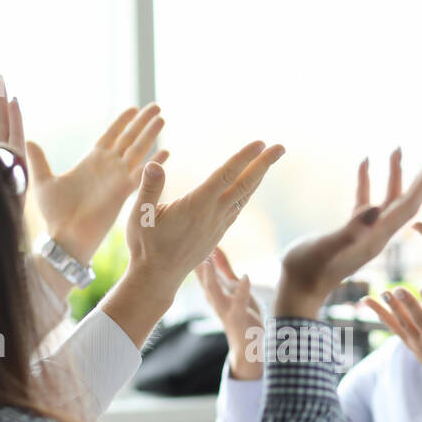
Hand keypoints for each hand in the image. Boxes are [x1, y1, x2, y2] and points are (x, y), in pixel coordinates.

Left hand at [25, 104, 168, 262]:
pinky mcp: (123, 191)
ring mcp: (117, 178)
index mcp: (91, 162)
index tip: (133, 108)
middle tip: (156, 106)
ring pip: (138, 150)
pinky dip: (155, 162)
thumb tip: (26, 140)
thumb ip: (39, 160)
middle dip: (142, 122)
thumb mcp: (42, 180)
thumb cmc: (54, 214)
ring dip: (150, 134)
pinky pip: (142, 172)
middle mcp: (107, 167)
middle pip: (129, 138)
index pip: (110, 136)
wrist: (64, 236)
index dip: (122, 122)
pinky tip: (167, 150)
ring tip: (162, 117)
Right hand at [124, 140, 284, 303]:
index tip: (260, 143)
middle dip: (264, 164)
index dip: (244, 158)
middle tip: (281, 147)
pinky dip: (247, 193)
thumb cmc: (145, 245)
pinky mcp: (217, 233)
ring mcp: (217, 225)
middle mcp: (213, 215)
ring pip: (244, 197)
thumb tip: (154, 163)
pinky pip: (237, 208)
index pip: (225, 176)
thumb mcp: (140, 215)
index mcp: (196, 206)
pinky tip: (250, 186)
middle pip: (244, 185)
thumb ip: (148, 188)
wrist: (157, 278)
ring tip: (269, 161)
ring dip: (258, 177)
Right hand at [195, 247, 263, 379]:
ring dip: (210, 276)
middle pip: (201, 278)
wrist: (249, 345)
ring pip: (213, 292)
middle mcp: (215, 299)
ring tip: (208, 258)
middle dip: (196, 262)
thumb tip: (214, 249)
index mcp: (212, 291)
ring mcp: (225, 309)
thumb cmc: (241, 313)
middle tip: (189, 242)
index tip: (187, 233)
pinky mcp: (239, 317)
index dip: (194, 253)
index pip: (199, 270)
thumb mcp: (231, 287)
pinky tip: (245, 276)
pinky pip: (239, 302)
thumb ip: (223, 269)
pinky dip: (242, 289)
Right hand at [275, 149, 421, 318]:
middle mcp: (377, 235)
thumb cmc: (307, 270)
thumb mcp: (327, 248)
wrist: (297, 290)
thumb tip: (375, 207)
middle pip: (407, 202)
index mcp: (376, 238)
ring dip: (396, 175)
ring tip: (398, 149)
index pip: (408, 206)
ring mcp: (364, 233)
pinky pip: (364, 202)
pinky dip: (367, 181)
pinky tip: (365, 161)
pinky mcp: (351, 232)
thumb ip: (351, 230)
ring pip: (388, 200)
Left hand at [364, 286, 421, 399]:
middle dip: (408, 305)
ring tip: (383, 293)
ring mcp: (419, 342)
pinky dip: (381, 315)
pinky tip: (369, 302)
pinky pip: (393, 328)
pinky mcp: (409, 344)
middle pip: (418, 320)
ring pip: (403, 324)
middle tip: (397, 289)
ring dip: (391, 309)